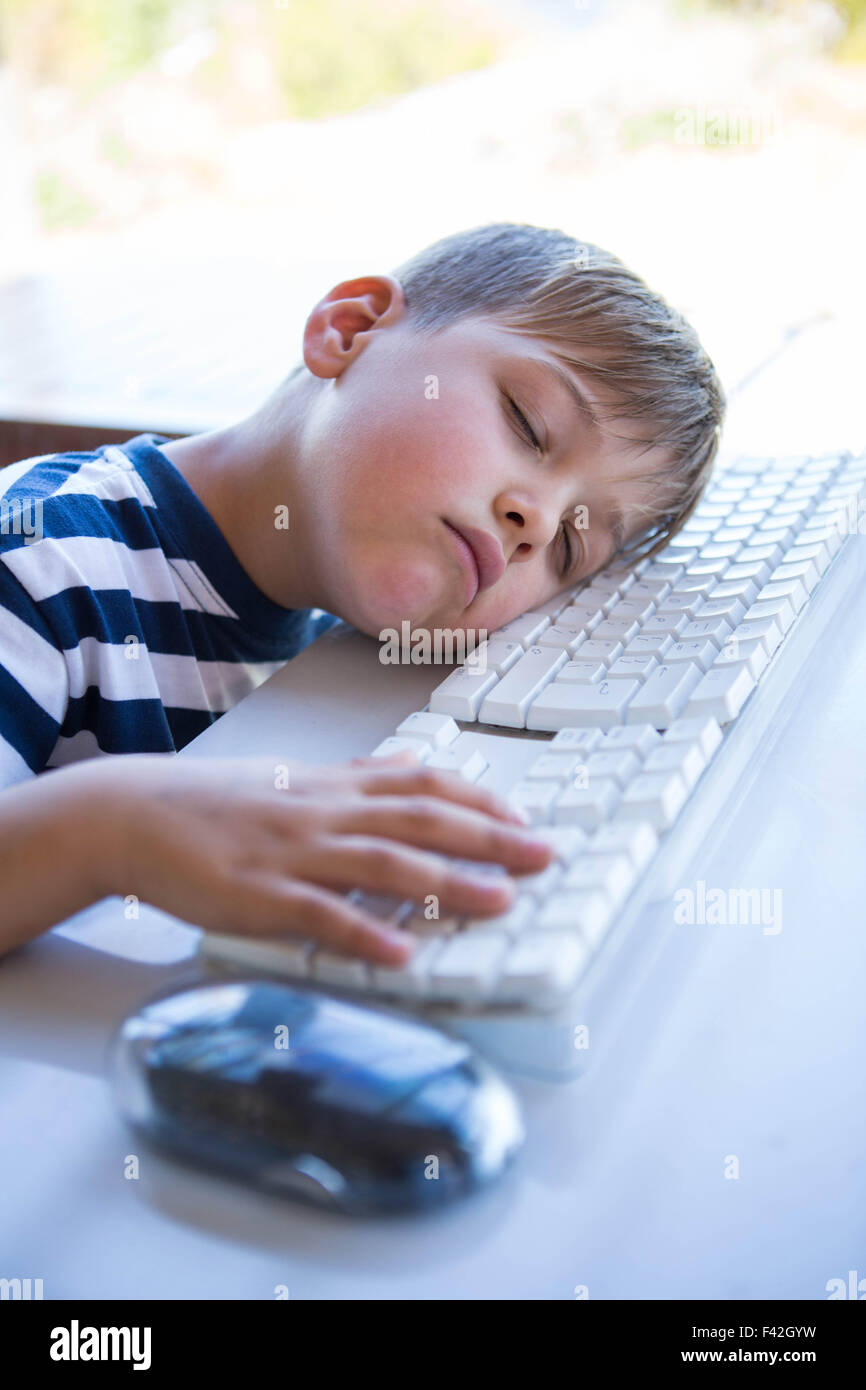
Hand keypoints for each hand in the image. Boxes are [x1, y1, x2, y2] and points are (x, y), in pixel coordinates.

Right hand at [88, 749, 553, 964]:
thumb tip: (414, 763)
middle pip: (418, 821)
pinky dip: (361, 934)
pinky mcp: (256, 896)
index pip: (422, 785)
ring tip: (498, 902)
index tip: (526, 820)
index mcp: (333, 787)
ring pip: (381, 865)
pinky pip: (317, 916)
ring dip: (446, 884)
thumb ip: (360, 776)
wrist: (133, 813)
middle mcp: (323, 813)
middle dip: (487, 839)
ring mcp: (291, 854)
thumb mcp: (296, 777)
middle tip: (543, 857)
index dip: (479, 801)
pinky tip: (401, 954)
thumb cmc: (217, 803)